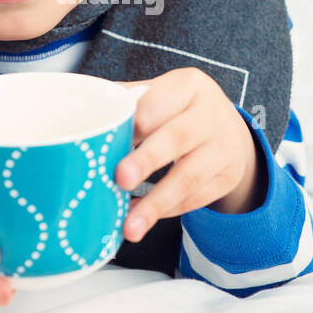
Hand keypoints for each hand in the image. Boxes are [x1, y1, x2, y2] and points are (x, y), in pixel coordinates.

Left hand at [113, 67, 261, 242]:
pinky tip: (141, 218)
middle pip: (177, 137)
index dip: (129, 126)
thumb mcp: (161, 95)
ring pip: (189, 177)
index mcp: (187, 86)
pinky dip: (166, 212)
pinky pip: (195, 199)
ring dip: (156, 203)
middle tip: (120, 179)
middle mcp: (211, 113)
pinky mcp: (228, 177)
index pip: (154, 105)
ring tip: (130, 227)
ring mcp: (224, 147)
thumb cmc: (178, 112)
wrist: (230, 131)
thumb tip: (82, 111)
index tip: (104, 143)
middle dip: (147, 160)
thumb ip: (127, 103)